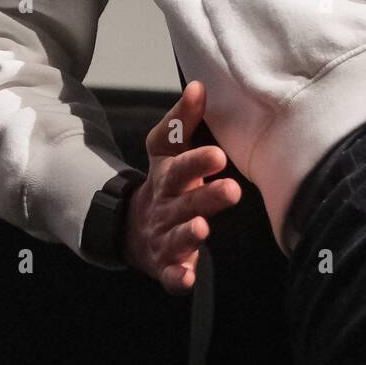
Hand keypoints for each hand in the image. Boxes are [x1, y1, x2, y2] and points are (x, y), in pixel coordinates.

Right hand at [124, 81, 241, 292]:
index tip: (218, 155)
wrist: (134, 226)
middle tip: (231, 190)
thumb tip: (199, 85)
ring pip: (177, 237)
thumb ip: (184, 120)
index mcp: (170, 177)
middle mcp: (167, 207)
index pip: (180, 165)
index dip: (197, 160)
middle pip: (185, 202)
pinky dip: (177, 278)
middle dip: (206, 197)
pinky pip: (170, 274)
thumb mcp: (168, 150)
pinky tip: (187, 279)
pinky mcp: (166, 265)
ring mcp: (164, 237)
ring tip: (202, 229)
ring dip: (188, 234)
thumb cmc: (165, 182)